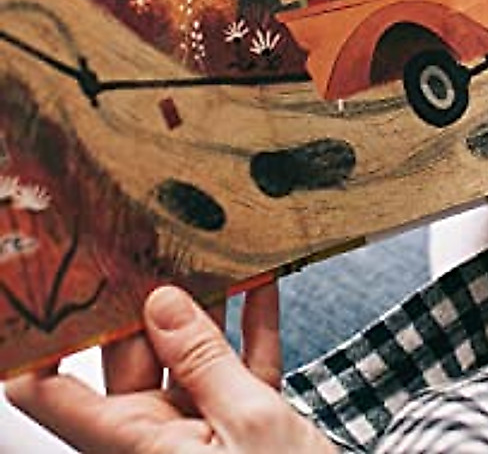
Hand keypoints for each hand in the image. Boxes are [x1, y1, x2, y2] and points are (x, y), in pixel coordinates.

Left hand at [6, 283, 333, 452]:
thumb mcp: (248, 420)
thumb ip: (205, 361)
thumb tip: (163, 306)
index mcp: (138, 446)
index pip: (54, 396)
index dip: (39, 347)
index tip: (44, 291)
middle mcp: (159, 439)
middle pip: (132, 359)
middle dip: (142, 303)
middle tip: (152, 241)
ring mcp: (204, 432)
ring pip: (191, 356)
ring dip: (208, 306)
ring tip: (214, 251)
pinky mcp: (247, 426)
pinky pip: (240, 366)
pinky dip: (252, 325)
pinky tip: (262, 284)